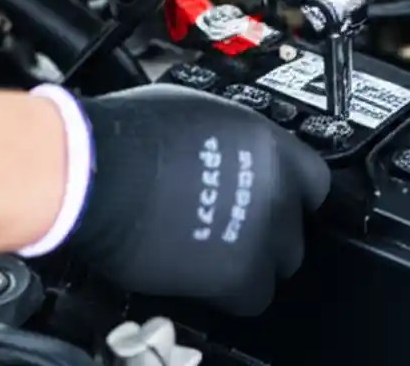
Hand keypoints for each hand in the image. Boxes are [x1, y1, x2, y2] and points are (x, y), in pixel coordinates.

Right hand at [68, 85, 329, 314]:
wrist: (95, 172)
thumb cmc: (127, 134)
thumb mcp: (197, 113)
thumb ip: (230, 139)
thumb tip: (226, 148)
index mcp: (269, 145)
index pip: (314, 181)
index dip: (292, 195)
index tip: (274, 202)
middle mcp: (276, 188)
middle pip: (296, 227)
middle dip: (269, 231)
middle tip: (235, 230)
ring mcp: (260, 232)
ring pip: (279, 265)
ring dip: (253, 263)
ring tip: (215, 256)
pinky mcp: (236, 272)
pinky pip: (253, 297)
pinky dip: (233, 293)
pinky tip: (205, 278)